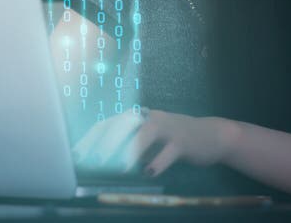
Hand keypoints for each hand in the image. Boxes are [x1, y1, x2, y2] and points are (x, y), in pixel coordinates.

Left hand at [73, 109, 237, 176]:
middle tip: (92, 161)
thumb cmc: (174, 137)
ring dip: (130, 150)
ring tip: (119, 167)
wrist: (213, 135)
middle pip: (122, 127)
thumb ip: (130, 145)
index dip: (92, 138)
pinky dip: (158, 162)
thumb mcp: (150, 139)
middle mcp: (150, 117)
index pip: (109, 124)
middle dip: (105, 143)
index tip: (78, 153)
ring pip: (145, 135)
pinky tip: (149, 172)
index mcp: (139, 116)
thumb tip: (103, 159)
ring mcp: (167, 127)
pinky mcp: (183, 141)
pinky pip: (168, 152)